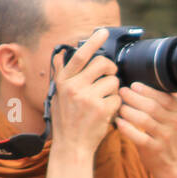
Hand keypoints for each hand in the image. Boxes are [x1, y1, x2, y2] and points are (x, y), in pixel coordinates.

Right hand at [49, 28, 120, 156]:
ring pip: (113, 82)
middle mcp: (74, 87)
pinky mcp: (101, 109)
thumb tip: (61, 54)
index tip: (103, 32)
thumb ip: (62, 75)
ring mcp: (88, 98)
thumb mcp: (58, 96)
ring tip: (103, 101)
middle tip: (109, 76)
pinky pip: (118, 98)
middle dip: (110, 69)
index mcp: (64, 82)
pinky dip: (116, 105)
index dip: (93, 42)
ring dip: (113, 91)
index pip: (80, 56)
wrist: (72, 146)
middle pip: (103, 64)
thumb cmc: (66, 121)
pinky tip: (106, 113)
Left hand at [115, 82, 176, 175]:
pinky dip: (126, 128)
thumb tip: (159, 71)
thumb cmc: (166, 131)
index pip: (162, 95)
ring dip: (128, 111)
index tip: (132, 85)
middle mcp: (174, 122)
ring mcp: (165, 136)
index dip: (145, 89)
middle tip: (121, 92)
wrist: (172, 160)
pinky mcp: (154, 149)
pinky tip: (118, 122)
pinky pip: (139, 137)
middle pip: (151, 106)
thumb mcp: (173, 113)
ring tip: (119, 106)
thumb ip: (167, 95)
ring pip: (144, 120)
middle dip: (133, 97)